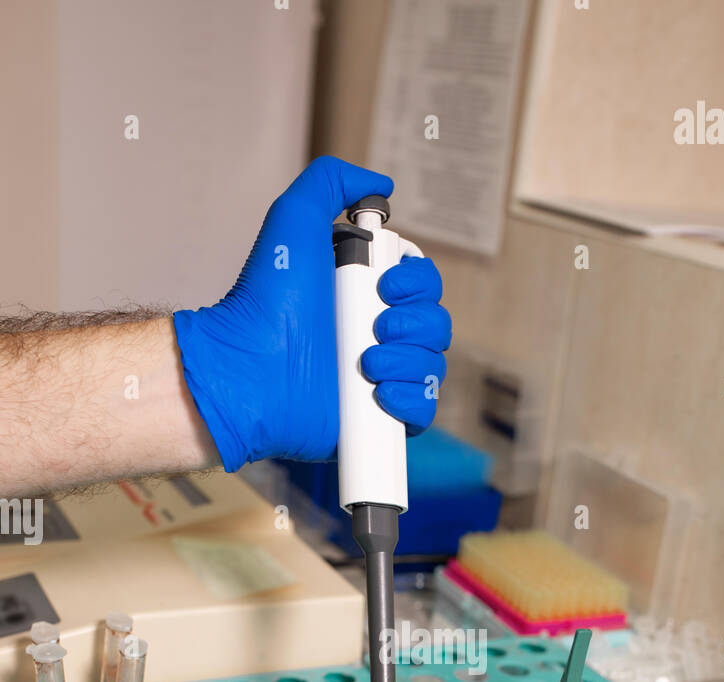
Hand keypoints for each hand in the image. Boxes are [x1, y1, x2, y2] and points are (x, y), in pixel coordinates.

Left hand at [173, 155, 450, 471]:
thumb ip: (332, 182)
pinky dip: (411, 401)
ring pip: (434, 367)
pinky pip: (423, 411)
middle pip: (438, 326)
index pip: (426, 286)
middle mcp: (378, 335)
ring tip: (365, 364)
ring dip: (409, 361)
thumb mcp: (294, 217)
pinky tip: (379, 394)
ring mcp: (380, 379)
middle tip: (376, 327)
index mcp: (368, 294)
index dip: (417, 284)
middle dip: (416, 324)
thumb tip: (382, 186)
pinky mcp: (376, 420)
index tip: (383, 286)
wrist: (249, 367)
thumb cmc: (267, 297)